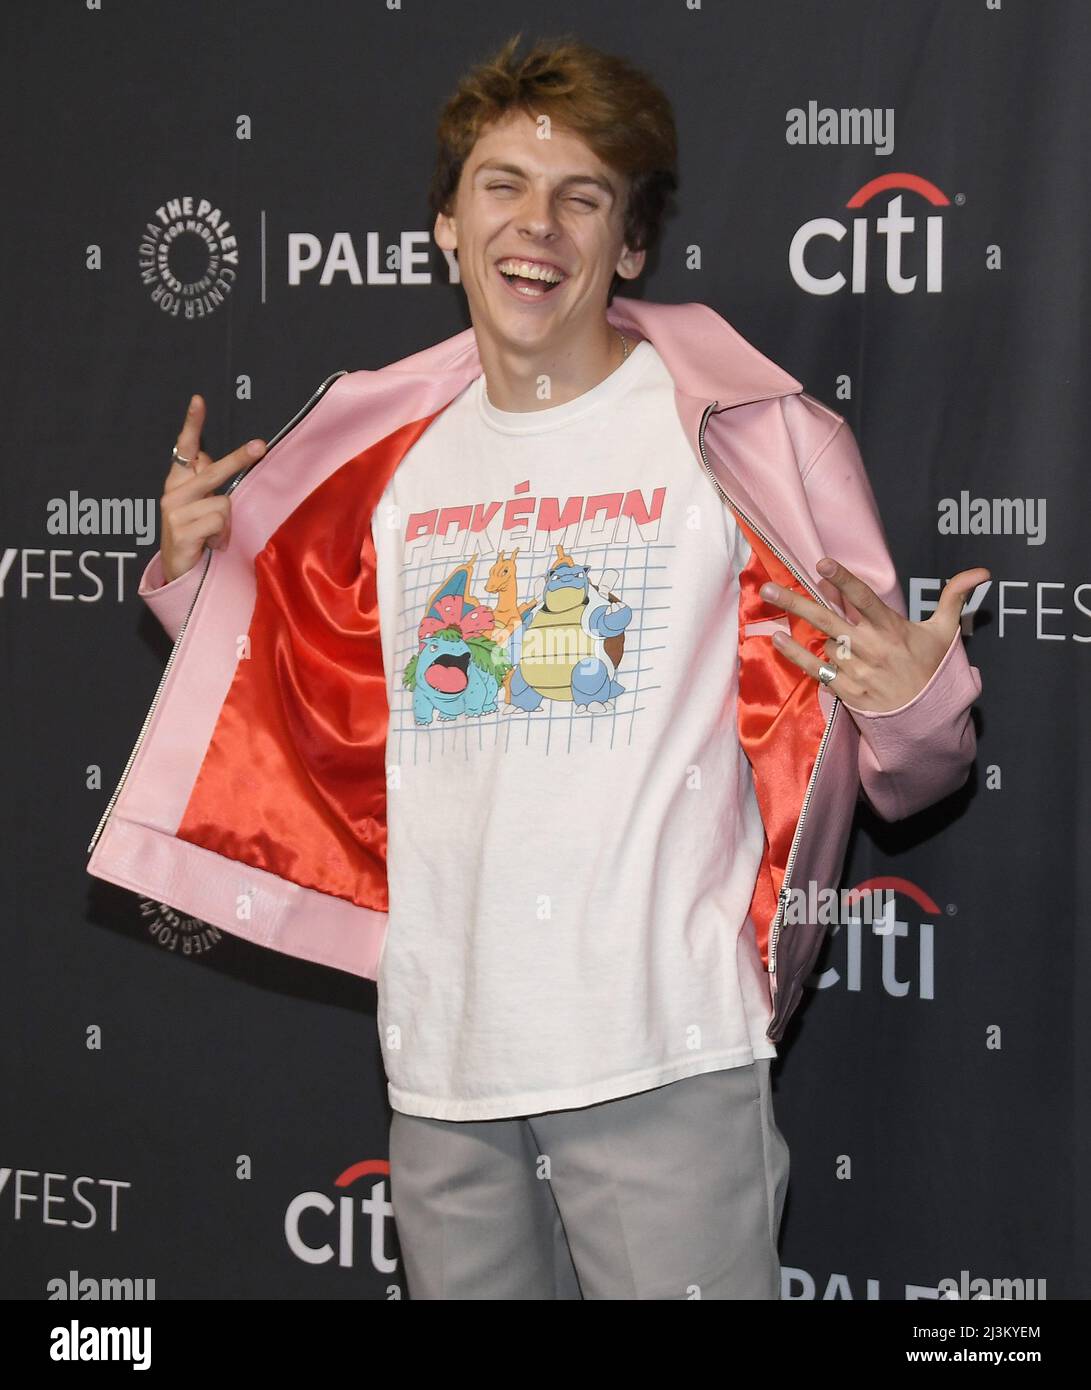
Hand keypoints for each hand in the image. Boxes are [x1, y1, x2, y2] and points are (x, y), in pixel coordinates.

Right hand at [159, 395, 265, 582]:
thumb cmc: (193, 534)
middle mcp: (172, 493)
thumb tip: (208, 457)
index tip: (199, 400)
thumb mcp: (197, 504)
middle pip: (213, 470)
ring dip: (226, 522)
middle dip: (239, 458)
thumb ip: (203, 481)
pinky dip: (221, 536)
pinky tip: (209, 544)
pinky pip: (218, 522)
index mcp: (177, 482)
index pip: (185, 448)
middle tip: (261, 445)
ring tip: (213, 535)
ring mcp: (175, 512)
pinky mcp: (181, 531)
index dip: (192, 424)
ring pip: (223, 503)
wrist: (178, 572)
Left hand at [759, 556, 989, 712]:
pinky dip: (797, 655)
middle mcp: (871, 648)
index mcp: (892, 630)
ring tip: (770, 601)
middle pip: (828, 619)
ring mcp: (857, 670)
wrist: (927, 721)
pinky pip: (817, 670)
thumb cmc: (933, 672)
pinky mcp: (847, 691)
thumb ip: (955, 598)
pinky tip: (778, 639)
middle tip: (768, 586)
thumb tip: (983, 571)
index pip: (864, 599)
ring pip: (822, 641)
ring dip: (799, 624)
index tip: (822, 563)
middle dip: (797, 601)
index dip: (843, 580)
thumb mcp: (946, 634)